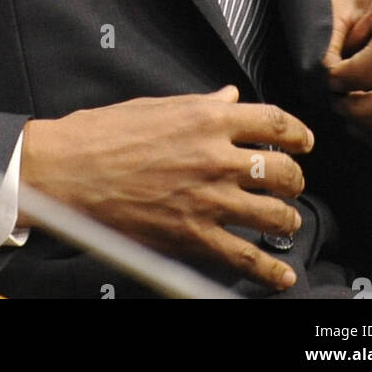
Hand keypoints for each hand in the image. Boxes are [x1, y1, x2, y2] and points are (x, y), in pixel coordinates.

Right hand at [20, 86, 313, 290]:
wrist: (67, 170)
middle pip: (283, 171)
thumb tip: (230, 97)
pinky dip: (270, 269)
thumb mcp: (156, 106)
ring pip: (274, 214)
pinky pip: (246, 256)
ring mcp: (208, 199)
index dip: (298, 134)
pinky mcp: (194, 235)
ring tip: (284, 219)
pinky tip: (282, 274)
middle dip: (294, 179)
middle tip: (290, 183)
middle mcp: (216, 157)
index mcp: (207, 119)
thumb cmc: (104, 133)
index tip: (303, 142)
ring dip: (286, 218)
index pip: (275, 122)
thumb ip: (201, 104)